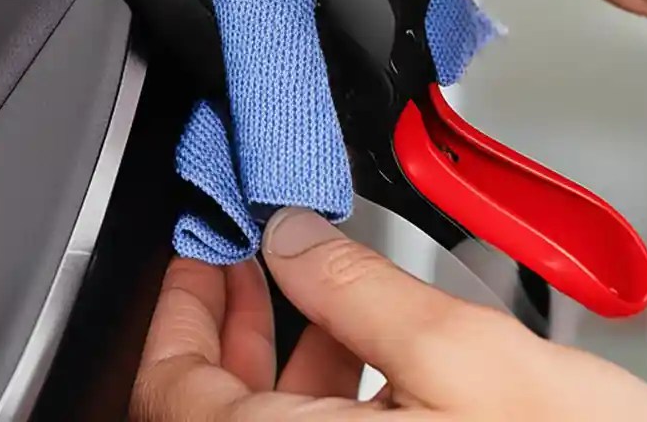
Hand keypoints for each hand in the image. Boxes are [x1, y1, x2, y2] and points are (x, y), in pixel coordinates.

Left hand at [131, 208, 646, 420]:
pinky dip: (327, 397)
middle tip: (240, 259)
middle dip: (229, 324)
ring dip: (280, 357)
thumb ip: (363, 290)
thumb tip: (292, 242)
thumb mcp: (471, 358)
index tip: (199, 255)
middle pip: (218, 411)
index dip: (178, 313)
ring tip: (306, 285)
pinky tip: (362, 349)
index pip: (175, 394)